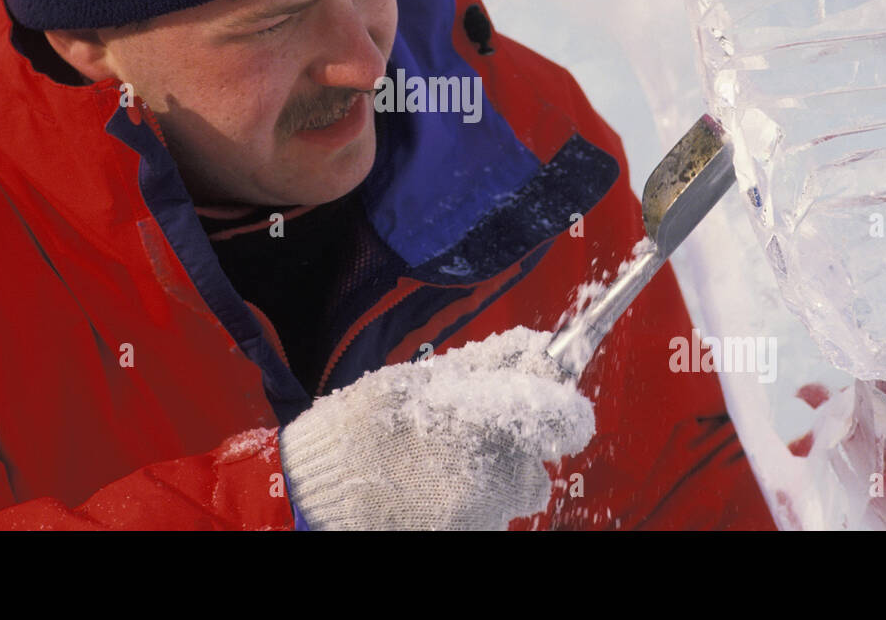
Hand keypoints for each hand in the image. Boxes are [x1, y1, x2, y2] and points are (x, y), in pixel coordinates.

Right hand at [279, 326, 594, 529]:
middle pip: (537, 463)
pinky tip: (431, 490)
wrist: (318, 490)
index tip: (551, 402)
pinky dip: (469, 504)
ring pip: (513, 493)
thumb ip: (491, 363)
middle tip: (469, 435)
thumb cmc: (366, 425)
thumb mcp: (424, 377)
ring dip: (491, 477)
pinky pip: (487, 516)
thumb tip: (540, 348)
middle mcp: (494, 473)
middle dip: (514, 448)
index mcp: (487, 420)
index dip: (561, 408)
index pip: (567, 417)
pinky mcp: (467, 536)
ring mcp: (482, 514)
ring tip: (440, 465)